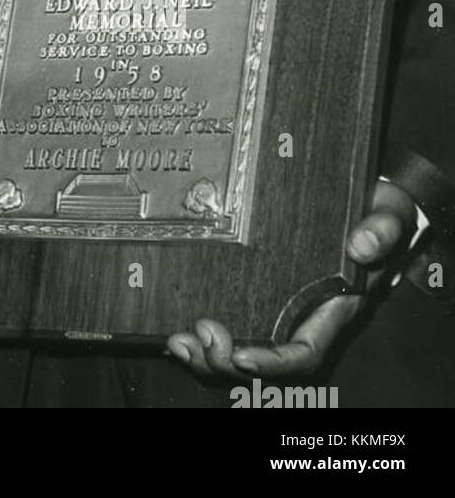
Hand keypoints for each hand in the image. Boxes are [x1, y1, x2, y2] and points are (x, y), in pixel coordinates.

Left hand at [166, 179, 415, 378]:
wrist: (362, 201)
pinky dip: (200, 332)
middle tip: (199, 335)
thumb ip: (382, 229)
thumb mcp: (388, 215)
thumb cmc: (376, 213)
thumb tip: (363, 244)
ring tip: (179, 342)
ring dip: (207, 354)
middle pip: (262, 359)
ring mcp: (273, 304)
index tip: (243, 357)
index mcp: (331, 309)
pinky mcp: (250, 287)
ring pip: (238, 347)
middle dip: (226, 359)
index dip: (273, 362)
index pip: (303, 352)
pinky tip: (174, 329)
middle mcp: (300, 315)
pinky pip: (226, 318)